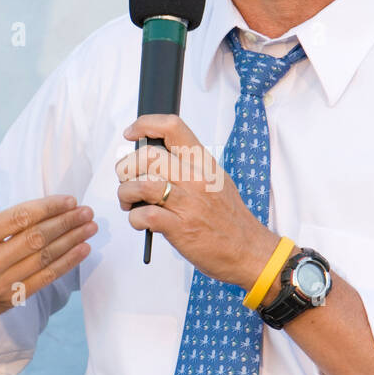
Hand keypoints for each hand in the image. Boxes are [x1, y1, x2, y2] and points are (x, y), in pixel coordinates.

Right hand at [0, 137, 97, 323]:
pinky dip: (66, 264)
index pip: (20, 218)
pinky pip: (44, 279)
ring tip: (90, 228)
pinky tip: (82, 250)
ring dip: (72, 242)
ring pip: (44, 259)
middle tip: (87, 212)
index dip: (48, 208)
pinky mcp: (9, 300)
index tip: (70, 200)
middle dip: (66, 223)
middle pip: (37, 238)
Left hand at [115, 115, 277, 286]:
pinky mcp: (180, 228)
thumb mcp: (216, 180)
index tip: (131, 133)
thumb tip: (153, 159)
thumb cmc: (229, 219)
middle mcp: (195, 179)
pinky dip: (134, 218)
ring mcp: (188, 203)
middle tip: (126, 179)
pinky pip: (144, 216)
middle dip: (126, 167)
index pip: (172, 127)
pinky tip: (141, 222)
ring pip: (141, 184)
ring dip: (126, 193)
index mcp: (203, 163)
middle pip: (148, 155)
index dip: (145, 124)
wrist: (248, 250)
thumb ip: (189, 167)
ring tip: (129, 202)